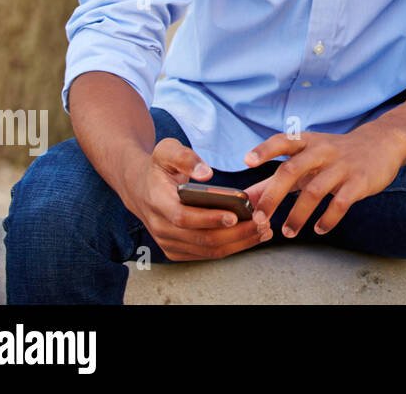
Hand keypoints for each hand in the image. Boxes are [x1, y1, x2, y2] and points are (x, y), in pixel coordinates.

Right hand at [122, 138, 270, 261]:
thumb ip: (185, 157)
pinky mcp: (176, 250)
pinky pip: (207, 254)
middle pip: (201, 238)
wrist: (141, 188)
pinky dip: (231, 248)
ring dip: (238, 243)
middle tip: (262, 223)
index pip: (184, 217)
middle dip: (235, 234)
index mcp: (157, 202)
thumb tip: (206, 174)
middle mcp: (160, 227)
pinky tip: (252, 236)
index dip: (210, 219)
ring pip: (207, 250)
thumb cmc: (160, 167)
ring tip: (264, 230)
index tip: (235, 215)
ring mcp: (168, 242)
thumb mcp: (166, 150)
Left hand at [242, 127, 405, 238]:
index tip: (247, 161)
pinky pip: (340, 203)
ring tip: (289, 232)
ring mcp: (342, 166)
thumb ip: (276, 177)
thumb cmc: (335, 154)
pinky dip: (327, 219)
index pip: (284, 141)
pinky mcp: (359, 182)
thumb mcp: (308, 158)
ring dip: (298, 215)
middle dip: (273, 196)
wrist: (383, 143)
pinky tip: (319, 228)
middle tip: (261, 219)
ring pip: (315, 191)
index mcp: (308, 143)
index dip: (265, 150)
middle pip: (293, 170)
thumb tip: (247, 198)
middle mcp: (323, 151)